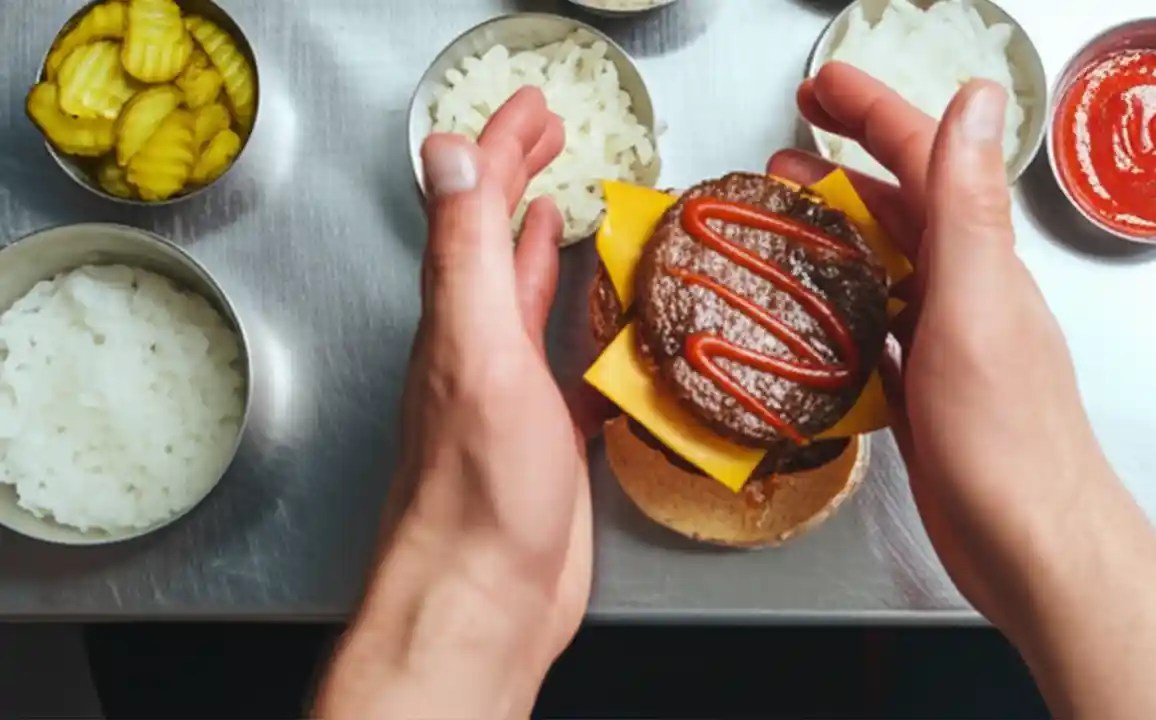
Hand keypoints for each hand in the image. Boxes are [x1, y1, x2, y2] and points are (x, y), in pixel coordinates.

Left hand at [317, 88, 591, 718]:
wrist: (483, 604)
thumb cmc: (480, 496)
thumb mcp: (475, 352)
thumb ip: (466, 252)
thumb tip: (448, 153)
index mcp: (459, 318)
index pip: (476, 207)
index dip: (502, 149)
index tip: (533, 109)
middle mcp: (476, 347)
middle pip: (496, 242)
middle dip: (517, 181)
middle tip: (546, 137)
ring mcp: (509, 392)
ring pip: (524, 299)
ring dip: (539, 246)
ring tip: (558, 206)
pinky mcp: (542, 436)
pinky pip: (557, 358)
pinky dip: (571, 323)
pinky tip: (588, 318)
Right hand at [773, 62, 1093, 631]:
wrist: (1029, 545)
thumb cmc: (1004, 438)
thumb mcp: (977, 306)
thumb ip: (967, 205)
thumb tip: (975, 99)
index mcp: (980, 261)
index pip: (926, 159)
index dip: (873, 113)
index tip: (818, 88)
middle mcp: (966, 293)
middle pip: (903, 210)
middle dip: (846, 167)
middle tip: (782, 150)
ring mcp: (946, 345)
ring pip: (886, 269)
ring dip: (839, 235)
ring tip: (785, 221)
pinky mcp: (924, 394)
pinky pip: (877, 333)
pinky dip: (844, 310)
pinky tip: (815, 315)